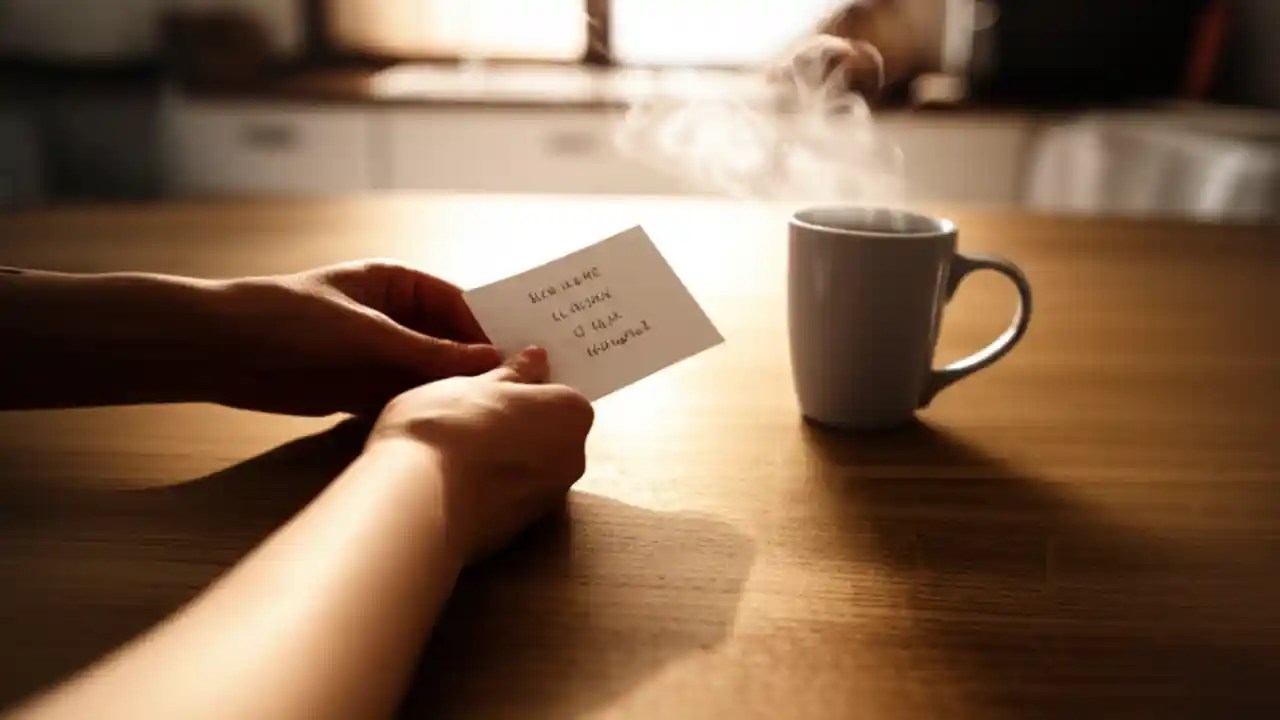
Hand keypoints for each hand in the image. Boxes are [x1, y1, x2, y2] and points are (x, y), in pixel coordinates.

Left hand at [207, 260, 501, 415]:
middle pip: (449, 343)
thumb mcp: (369, 335)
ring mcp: (377, 354)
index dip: (489, 333)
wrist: (219, 351)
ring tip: (490, 419)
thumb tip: (492, 362)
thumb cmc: (291, 320)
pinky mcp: (359, 389)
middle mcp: (393, 318)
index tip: (522, 364)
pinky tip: (448, 431)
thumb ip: (430, 353)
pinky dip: (423, 412)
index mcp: (398, 284)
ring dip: (450, 394)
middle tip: (517, 394)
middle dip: (475, 367)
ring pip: (429, 376)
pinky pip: (405, 400)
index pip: (460, 307)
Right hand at [367, 347, 593, 563]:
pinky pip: (507, 496)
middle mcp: (573, 459)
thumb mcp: (476, 383)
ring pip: (526, 466)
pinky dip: (488, 487)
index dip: (524, 388)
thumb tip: (537, 359)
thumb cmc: (449, 427)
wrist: (419, 502)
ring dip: (500, 457)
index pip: (558, 394)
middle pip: (547, 432)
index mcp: (572, 414)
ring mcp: (547, 499)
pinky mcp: (519, 530)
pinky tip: (453, 479)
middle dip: (516, 424)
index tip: (492, 387)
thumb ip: (514, 373)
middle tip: (467, 415)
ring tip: (453, 449)